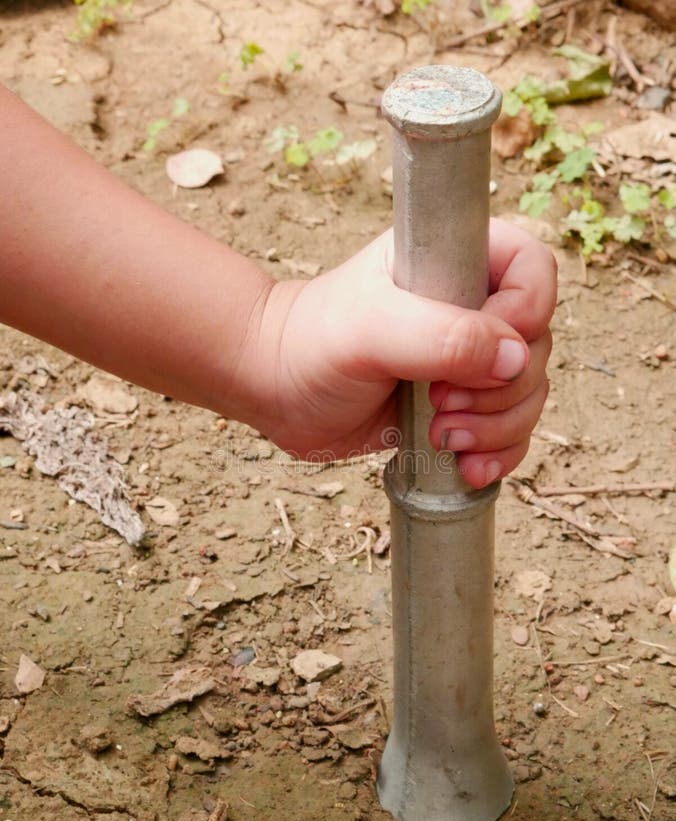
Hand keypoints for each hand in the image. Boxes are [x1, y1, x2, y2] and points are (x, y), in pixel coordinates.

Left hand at [244, 219, 555, 488]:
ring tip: (443, 435)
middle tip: (441, 400)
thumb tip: (517, 359)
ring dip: (498, 426)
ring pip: (526, 395)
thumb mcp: (372, 328)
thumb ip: (444, 336)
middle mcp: (471, 308)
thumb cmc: (312, 342)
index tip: (480, 351)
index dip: (525, 316)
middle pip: (537, 346)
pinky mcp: (458, 406)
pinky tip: (466, 465)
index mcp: (457, 262)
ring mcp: (466, 361)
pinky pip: (508, 431)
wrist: (275, 390)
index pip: (533, 272)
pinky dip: (498, 452)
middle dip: (502, 389)